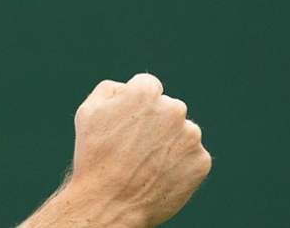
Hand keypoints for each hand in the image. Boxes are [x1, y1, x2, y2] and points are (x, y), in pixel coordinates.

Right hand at [65, 73, 211, 226]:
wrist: (110, 203)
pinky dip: (178, 164)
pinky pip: (191, 156)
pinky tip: (158, 175)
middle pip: (167, 109)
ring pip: (181, 132)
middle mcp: (174, 109)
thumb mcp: (87, 113)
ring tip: (145, 164)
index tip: (126, 124)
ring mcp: (190, 136)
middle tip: (134, 147)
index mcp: (146, 93)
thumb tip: (126, 88)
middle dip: (154, 122)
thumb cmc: (94, 157)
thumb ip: (109, 90)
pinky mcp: (201, 161)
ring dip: (168, 143)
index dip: (134, 105)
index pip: (148, 87)